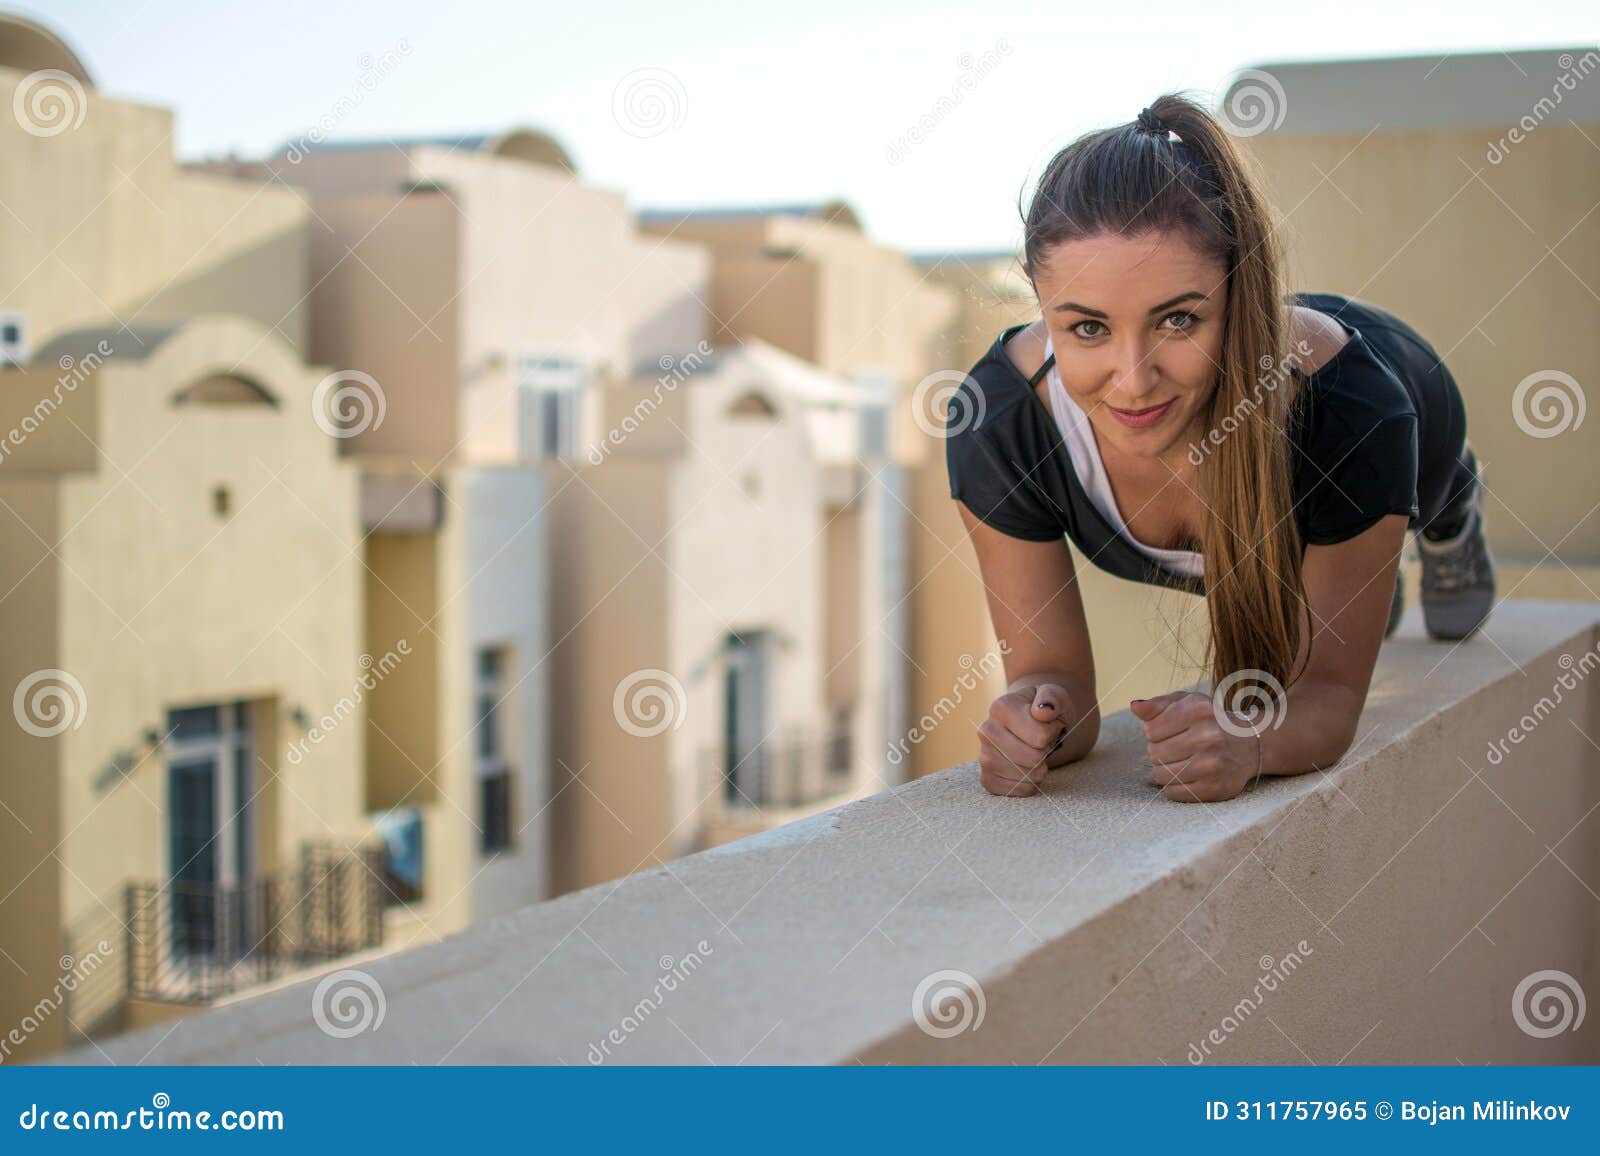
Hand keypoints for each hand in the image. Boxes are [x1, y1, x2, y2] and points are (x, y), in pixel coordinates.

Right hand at [977, 683, 1069, 796]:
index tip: (1047, 724)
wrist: (1029, 724)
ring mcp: (984, 756)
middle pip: (1034, 758)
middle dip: (1046, 751)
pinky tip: (1026, 768)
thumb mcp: (1054, 695)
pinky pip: (1018, 790)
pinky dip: (1030, 783)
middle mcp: (986, 731)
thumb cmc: (1043, 710)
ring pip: (1028, 775)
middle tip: (1041, 740)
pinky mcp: (987, 778)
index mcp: (1000, 707)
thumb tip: (1043, 711)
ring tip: (1033, 751)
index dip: (1053, 732)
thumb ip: (1053, 698)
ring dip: (1040, 767)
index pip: (1041, 736)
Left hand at [1130, 691, 1259, 802]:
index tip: (1171, 731)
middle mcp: (1208, 737)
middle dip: (1160, 751)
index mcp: (1198, 711)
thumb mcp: (1187, 702)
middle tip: (1178, 747)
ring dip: (1164, 770)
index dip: (1155, 732)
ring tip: (1182, 761)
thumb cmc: (1209, 720)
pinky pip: (1173, 793)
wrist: (1249, 744)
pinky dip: (1174, 786)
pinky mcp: (1215, 789)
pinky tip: (1188, 775)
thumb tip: (1135, 706)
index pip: (1150, 730)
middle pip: (1154, 754)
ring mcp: (1213, 765)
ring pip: (1161, 775)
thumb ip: (1158, 704)